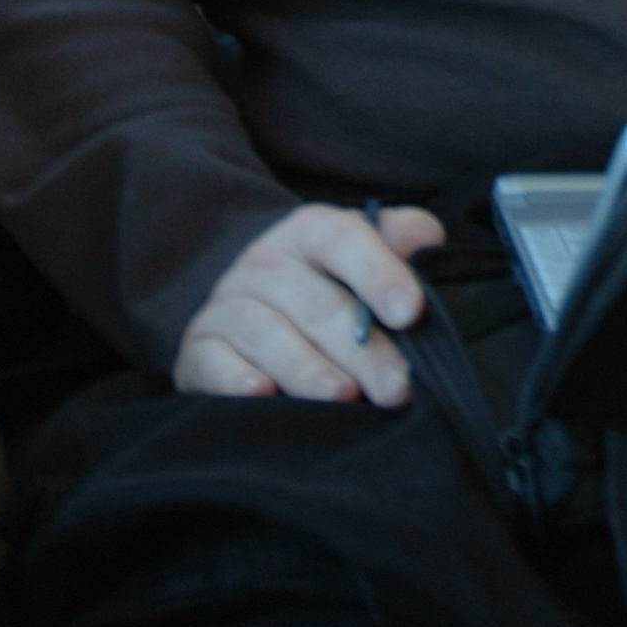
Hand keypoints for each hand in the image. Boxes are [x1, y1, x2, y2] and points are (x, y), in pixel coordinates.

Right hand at [175, 200, 446, 402]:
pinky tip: (262, 394)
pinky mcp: (200, 349)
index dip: (378, 272)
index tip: (411, 312)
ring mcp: (228, 305)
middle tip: (395, 388)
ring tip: (342, 396)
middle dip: (360, 349)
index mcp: (310, 231)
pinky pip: (213, 360)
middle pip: (314, 302)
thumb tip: (427, 243)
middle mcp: (264, 262)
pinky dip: (235, 378)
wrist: (249, 299)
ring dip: (305, 367)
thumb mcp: (366, 247)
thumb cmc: (328, 281)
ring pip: (266, 333)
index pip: (343, 239)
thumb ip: (403, 237)